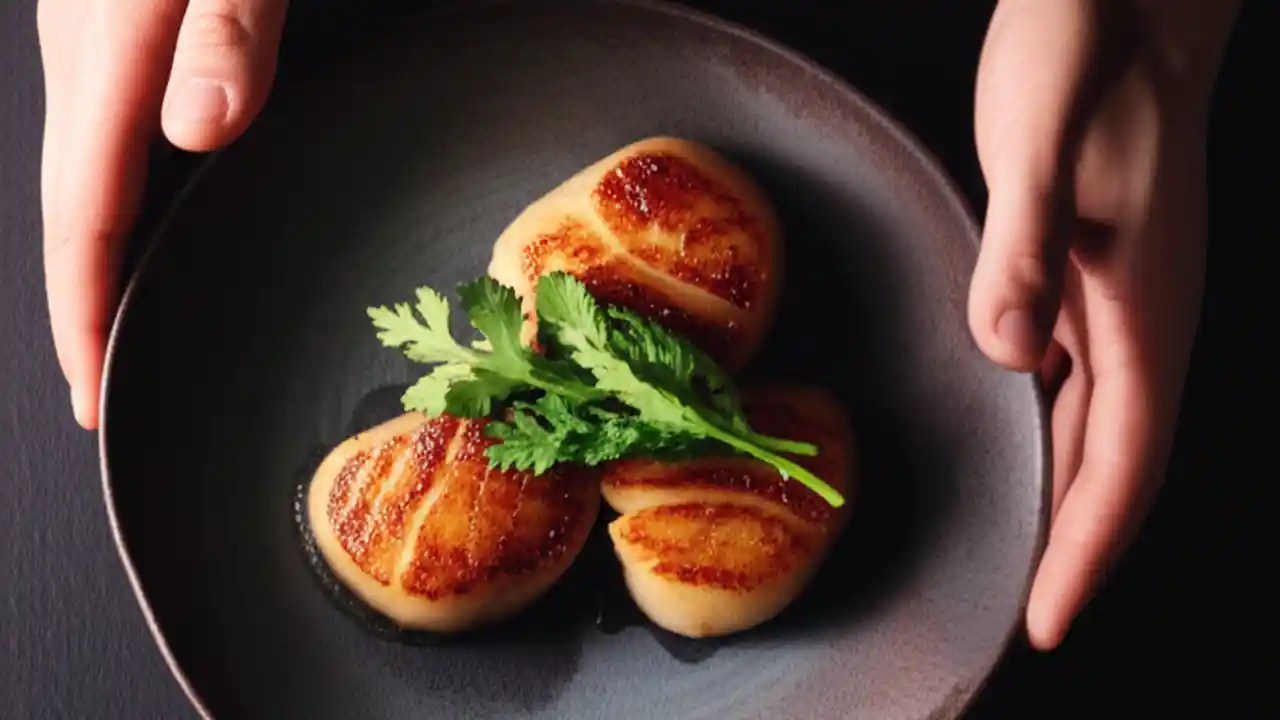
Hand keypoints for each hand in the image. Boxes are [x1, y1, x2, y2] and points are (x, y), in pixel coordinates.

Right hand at [38, 0, 287, 428]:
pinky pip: (108, 135)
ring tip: (119, 324)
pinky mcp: (119, 24)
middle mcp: (89, 56)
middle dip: (84, 306)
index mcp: (112, 54)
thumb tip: (199, 129)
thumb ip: (223, 29)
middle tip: (103, 386)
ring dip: (100, 257)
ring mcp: (97, 38)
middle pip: (78, 208)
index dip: (84, 314)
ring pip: (90, 174)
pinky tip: (150, 210)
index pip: (86, 217)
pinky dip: (118, 194)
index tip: (93, 396)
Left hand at [969, 0, 1237, 648]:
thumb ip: (1029, 242)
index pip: (1125, 459)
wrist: (1120, 3)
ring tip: (1026, 554)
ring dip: (1064, 495)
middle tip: (1029, 611)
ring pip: (1094, 426)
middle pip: (1114, 462)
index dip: (1088, 546)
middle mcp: (1138, 317)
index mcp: (1142, 305)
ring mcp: (1115, 295)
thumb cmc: (1092, 55)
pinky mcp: (1082, 269)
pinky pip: (1073, 379)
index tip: (1050, 615)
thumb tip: (1011, 349)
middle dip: (1075, 544)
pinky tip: (1018, 441)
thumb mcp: (1047, 135)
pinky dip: (1048, 429)